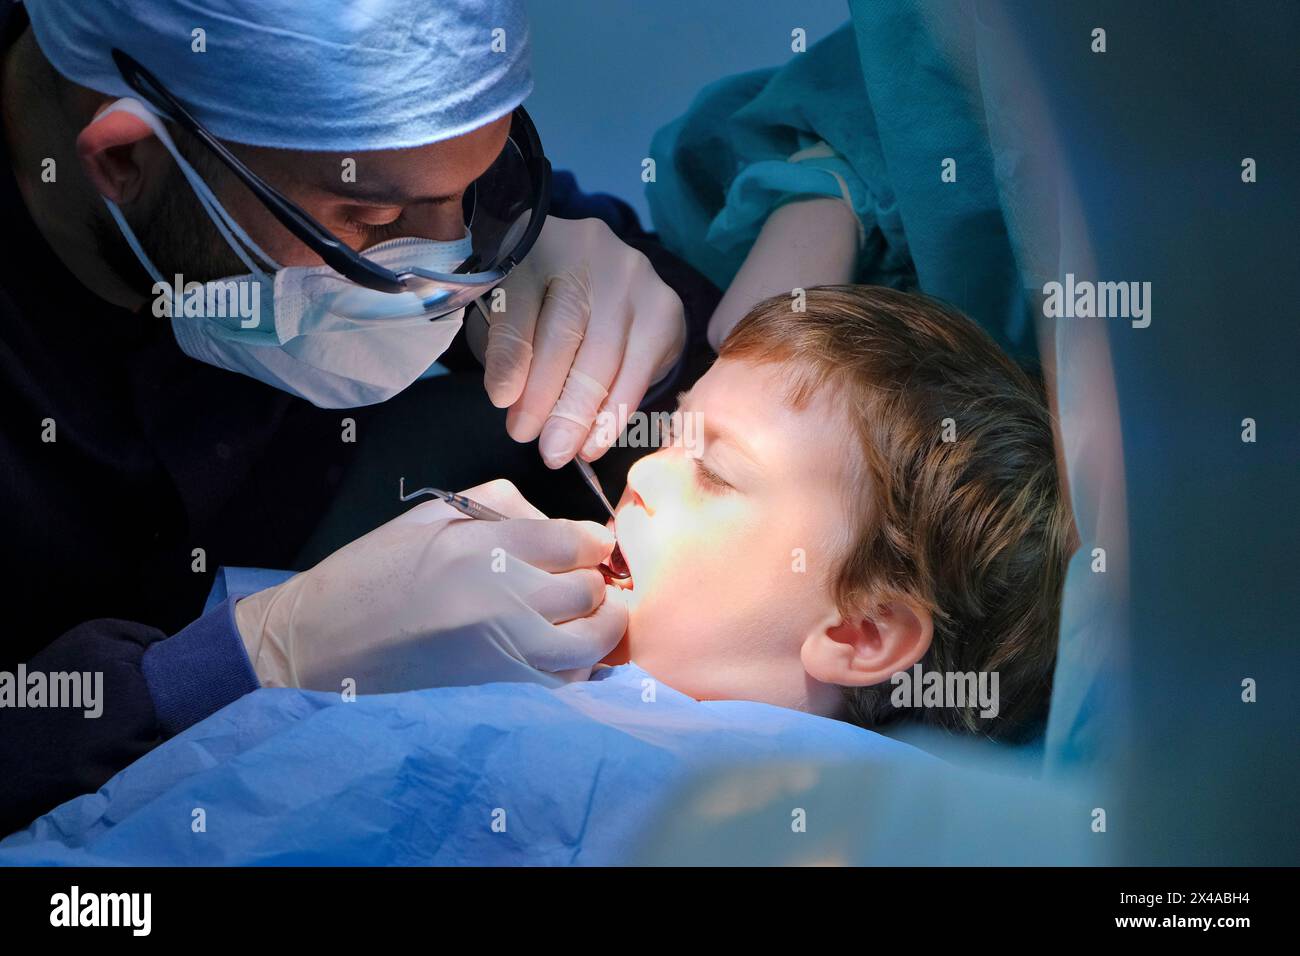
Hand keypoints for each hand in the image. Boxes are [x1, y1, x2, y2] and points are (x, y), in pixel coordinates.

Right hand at [234, 479, 627, 692]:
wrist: (321, 642)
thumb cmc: (373, 572)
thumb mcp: (432, 516)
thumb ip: (502, 506)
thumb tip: (559, 526)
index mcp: (482, 548)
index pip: (576, 542)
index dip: (594, 541)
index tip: (591, 544)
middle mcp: (500, 600)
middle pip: (589, 590)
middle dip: (598, 581)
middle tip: (588, 577)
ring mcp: (502, 650)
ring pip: (591, 642)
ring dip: (602, 626)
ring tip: (593, 614)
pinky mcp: (497, 687)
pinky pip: (565, 679)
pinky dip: (579, 663)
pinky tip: (565, 646)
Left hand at [474, 216, 685, 466]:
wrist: (605, 283)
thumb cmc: (546, 306)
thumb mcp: (516, 315)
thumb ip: (511, 349)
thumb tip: (513, 402)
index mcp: (536, 246)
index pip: (520, 304)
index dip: (511, 356)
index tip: (502, 401)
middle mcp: (589, 250)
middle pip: (566, 332)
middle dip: (548, 398)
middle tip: (536, 445)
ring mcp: (633, 276)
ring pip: (604, 356)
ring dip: (581, 414)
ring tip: (561, 451)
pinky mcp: (664, 306)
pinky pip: (639, 370)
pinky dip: (615, 413)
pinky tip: (596, 440)